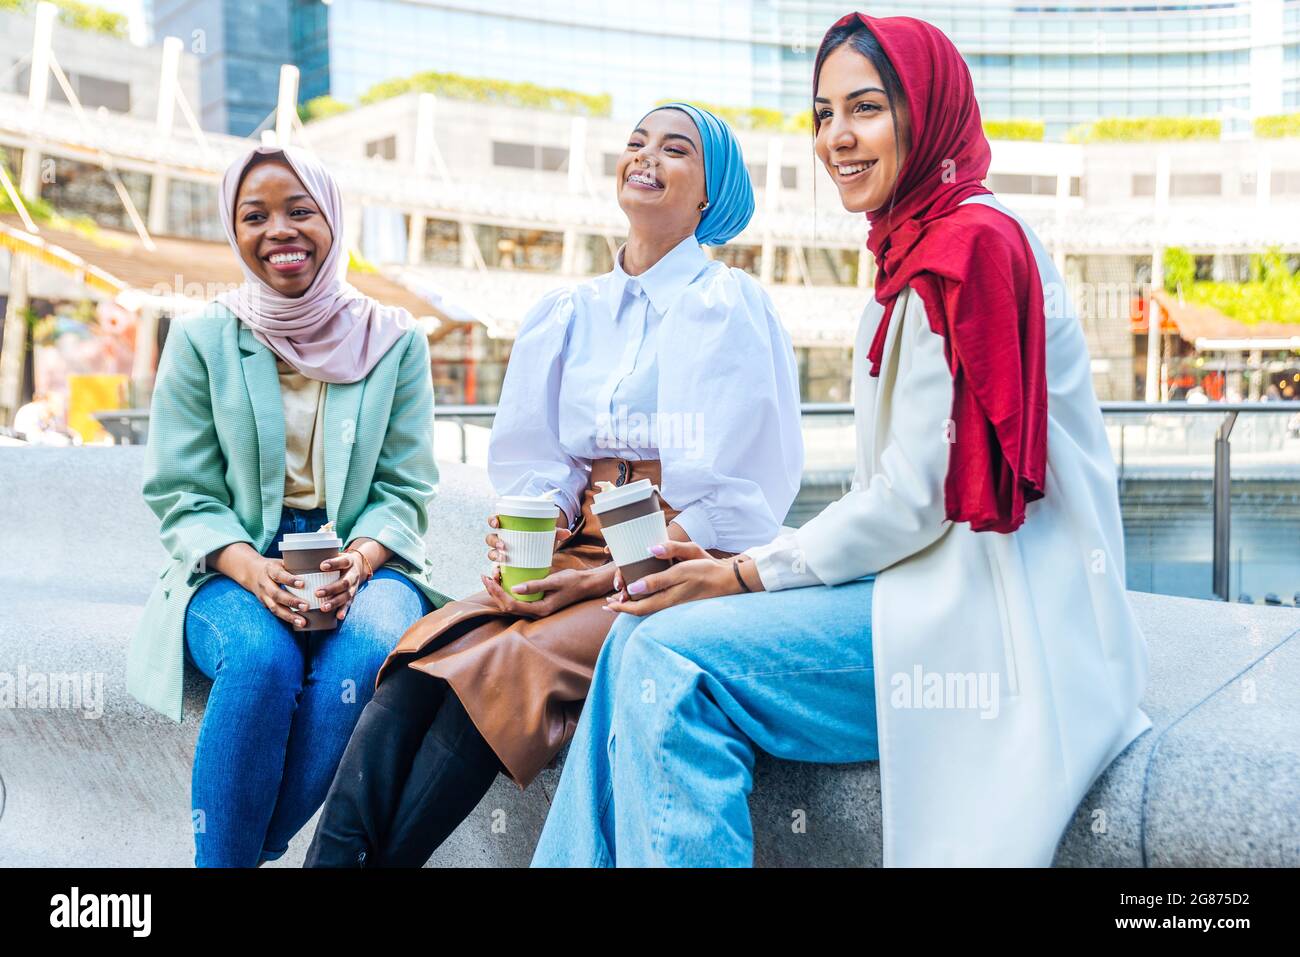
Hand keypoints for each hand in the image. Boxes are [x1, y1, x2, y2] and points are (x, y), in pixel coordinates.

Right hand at [245, 556, 314, 628]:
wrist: (251, 572)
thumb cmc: (275, 566)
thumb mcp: (282, 561)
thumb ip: (296, 566)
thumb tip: (322, 567)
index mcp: (270, 569)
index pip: (279, 575)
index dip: (290, 580)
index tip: (303, 583)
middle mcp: (265, 583)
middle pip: (276, 594)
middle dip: (292, 601)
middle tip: (307, 607)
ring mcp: (263, 596)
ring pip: (275, 607)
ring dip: (289, 616)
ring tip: (303, 622)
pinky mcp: (265, 604)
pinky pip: (275, 613)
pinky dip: (287, 619)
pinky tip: (298, 623)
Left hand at [314, 550, 368, 621]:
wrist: (356, 567)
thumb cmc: (337, 562)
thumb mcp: (334, 555)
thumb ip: (320, 557)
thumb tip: (294, 559)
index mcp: (349, 562)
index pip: (343, 562)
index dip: (334, 564)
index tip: (322, 566)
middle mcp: (353, 575)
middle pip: (344, 582)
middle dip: (331, 588)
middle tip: (317, 593)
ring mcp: (354, 587)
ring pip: (347, 595)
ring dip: (335, 602)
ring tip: (323, 607)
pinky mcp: (352, 596)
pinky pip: (348, 605)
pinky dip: (343, 611)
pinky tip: (338, 616)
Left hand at [480, 564, 615, 619]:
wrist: (585, 584)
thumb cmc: (572, 581)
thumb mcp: (554, 580)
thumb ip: (535, 585)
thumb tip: (513, 588)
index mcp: (540, 609)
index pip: (511, 605)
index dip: (497, 593)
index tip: (488, 578)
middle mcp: (536, 612)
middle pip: (507, 607)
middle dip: (494, 592)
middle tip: (486, 576)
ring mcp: (536, 608)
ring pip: (511, 604)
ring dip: (499, 592)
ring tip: (492, 577)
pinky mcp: (536, 603)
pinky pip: (517, 600)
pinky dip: (507, 591)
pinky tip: (504, 580)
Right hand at [485, 514, 572, 563]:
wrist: (540, 552)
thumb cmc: (540, 539)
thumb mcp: (546, 536)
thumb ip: (555, 533)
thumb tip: (567, 533)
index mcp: (507, 527)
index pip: (494, 520)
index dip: (492, 520)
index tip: (497, 522)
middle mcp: (501, 539)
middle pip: (490, 538)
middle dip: (494, 541)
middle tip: (503, 545)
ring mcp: (501, 552)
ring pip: (491, 553)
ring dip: (494, 556)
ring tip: (502, 559)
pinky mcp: (503, 565)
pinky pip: (495, 567)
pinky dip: (495, 571)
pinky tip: (497, 575)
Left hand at [603, 541, 756, 616]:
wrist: (730, 580)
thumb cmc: (707, 570)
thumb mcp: (684, 566)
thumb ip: (661, 570)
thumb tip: (637, 577)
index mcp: (667, 597)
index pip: (639, 608)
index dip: (622, 607)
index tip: (608, 603)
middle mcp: (670, 605)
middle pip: (641, 611)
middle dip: (624, 608)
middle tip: (608, 603)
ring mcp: (676, 604)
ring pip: (649, 609)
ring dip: (633, 605)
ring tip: (621, 599)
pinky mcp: (681, 601)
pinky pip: (658, 605)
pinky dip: (645, 602)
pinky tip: (642, 596)